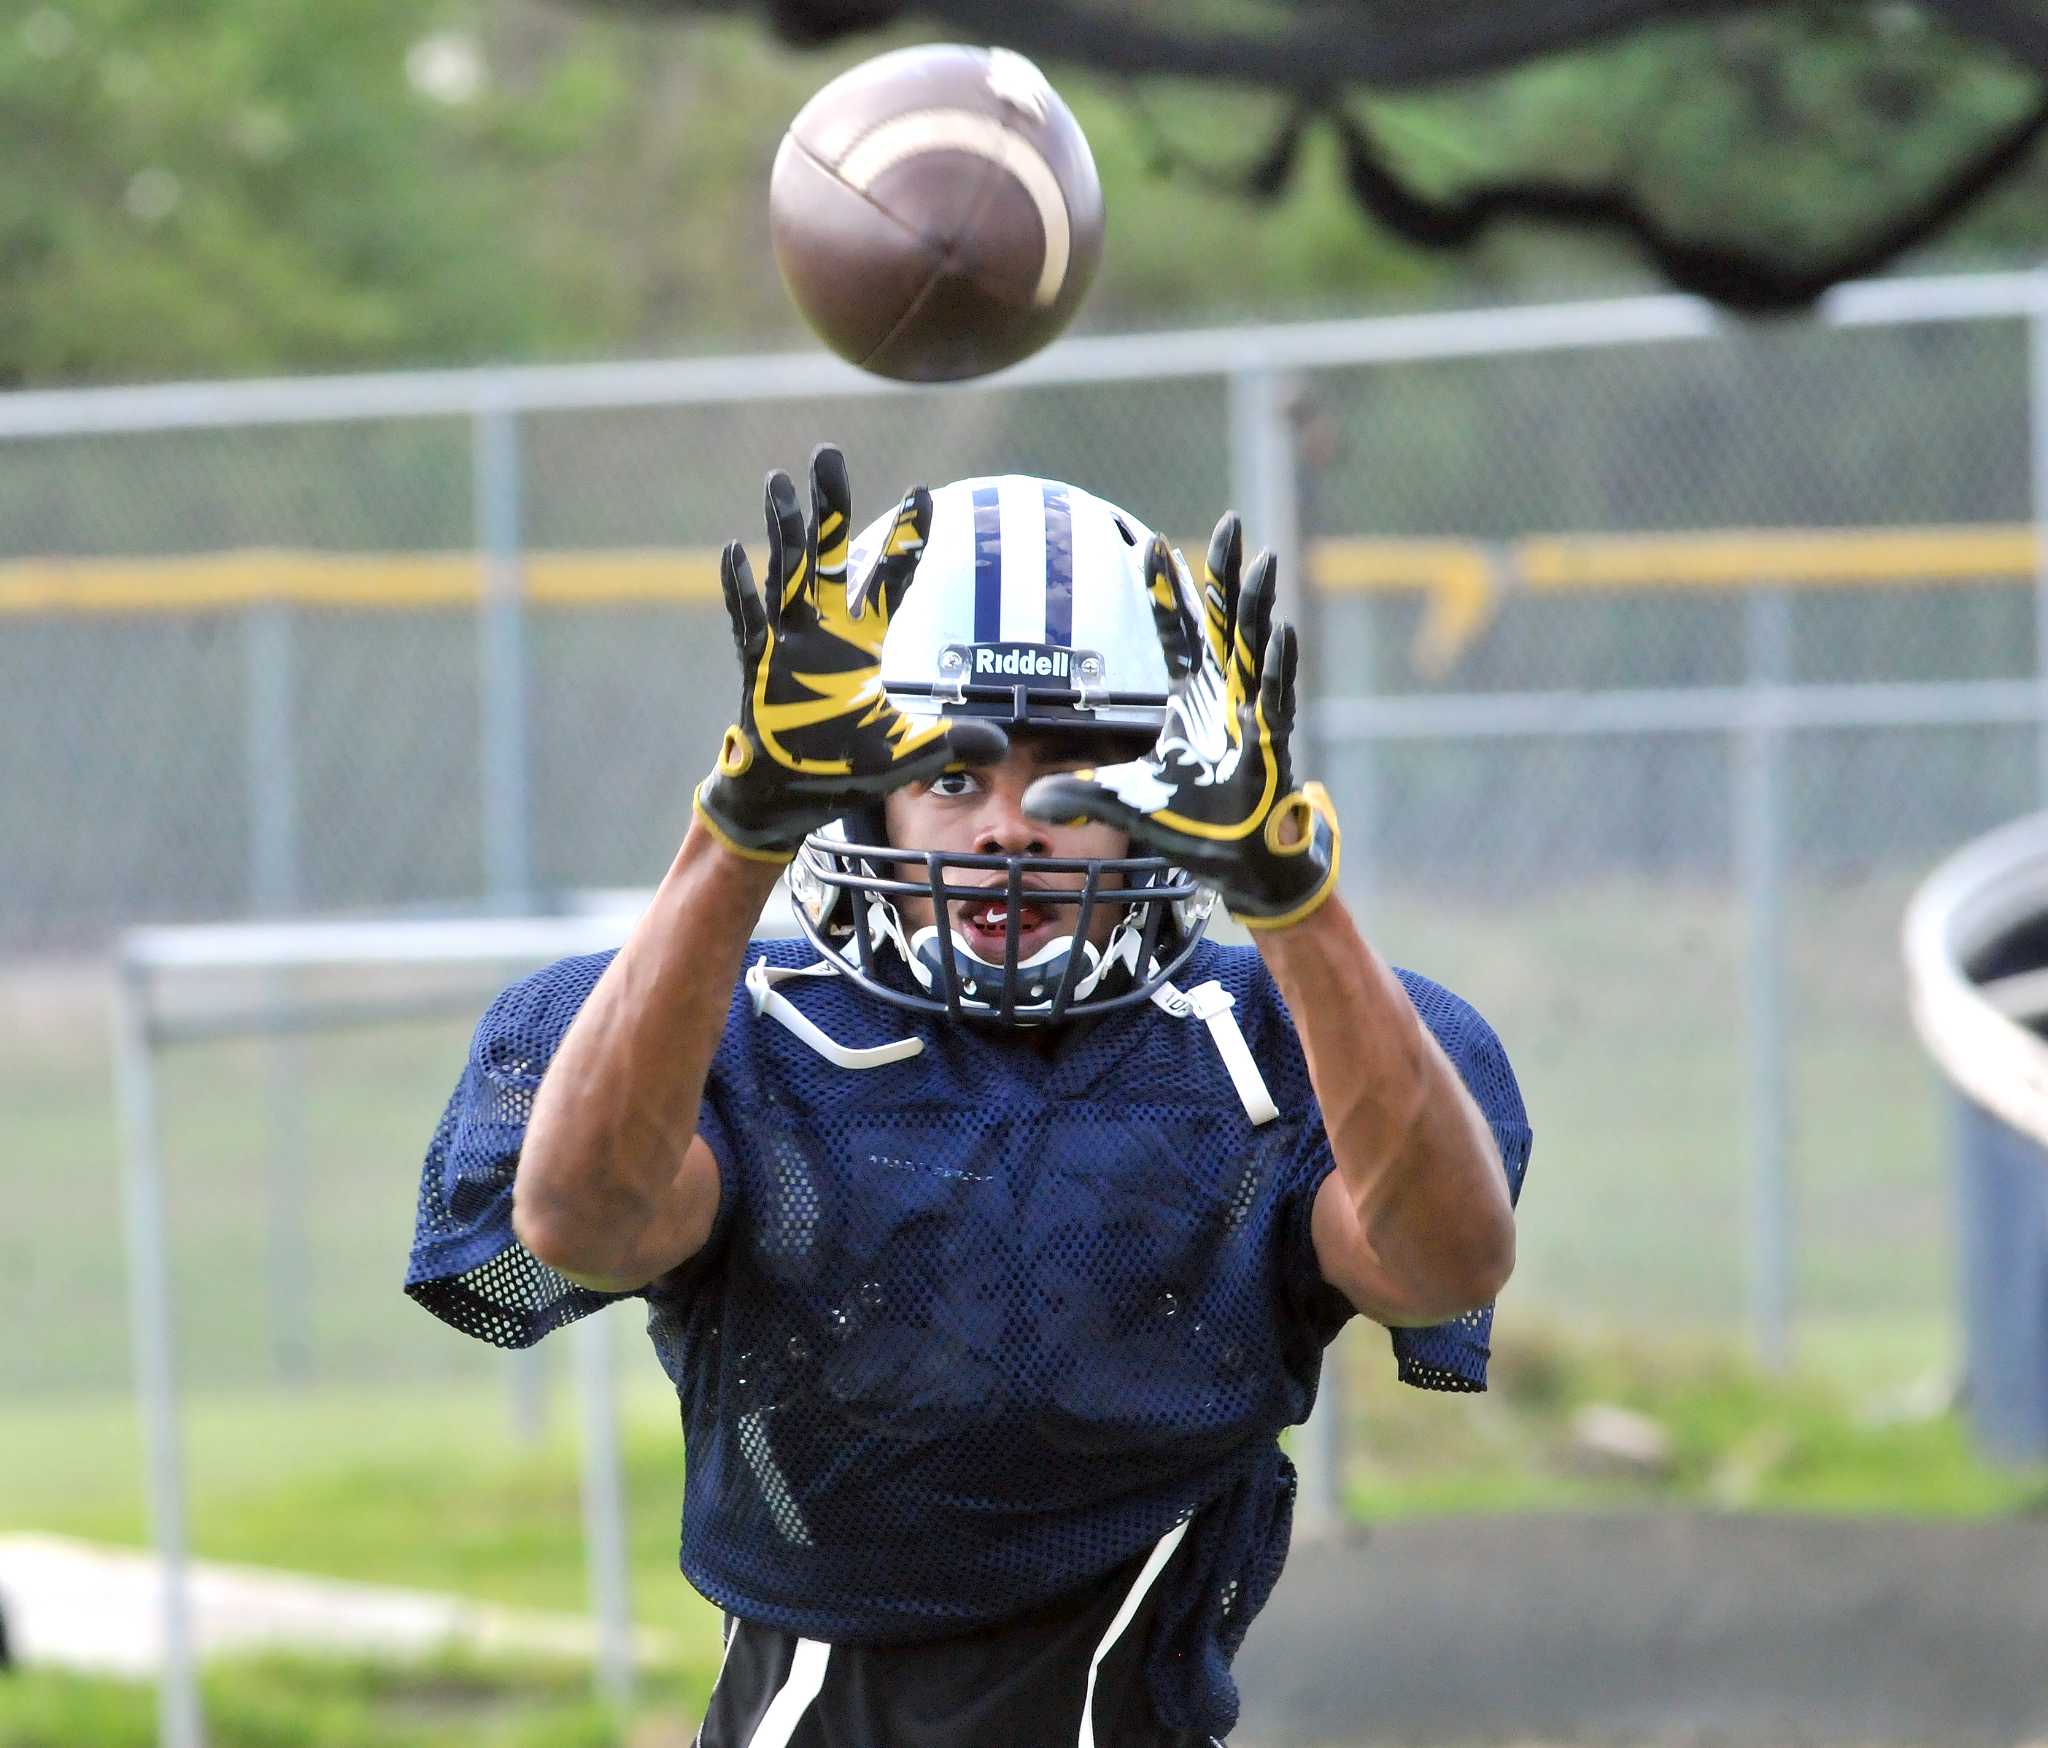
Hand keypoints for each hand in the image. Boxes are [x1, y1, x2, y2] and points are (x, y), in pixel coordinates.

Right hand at [694, 445, 1006, 861]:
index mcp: (861, 640)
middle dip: (829, 507)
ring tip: (781, 483)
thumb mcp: (909, 754)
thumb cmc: (842, 766)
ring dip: (784, 532)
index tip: (923, 492)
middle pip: (827, 556)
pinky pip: (748, 623)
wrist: (791, 798)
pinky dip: (740, 588)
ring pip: (786, 575)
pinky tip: (735, 549)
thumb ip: (951, 741)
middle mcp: (822, 631)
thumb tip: (1002, 745)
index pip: (888, 577)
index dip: (905, 538)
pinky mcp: (757, 671)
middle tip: (828, 453)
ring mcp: (786, 646)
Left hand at [1021, 514, 1338, 928]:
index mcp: (1192, 702)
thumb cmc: (1195, 827)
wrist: (1239, 866)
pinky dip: (1277, 666)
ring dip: (1256, 607)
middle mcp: (1225, 699)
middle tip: (1229, 523)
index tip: (1150, 544)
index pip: (1178, 635)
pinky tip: (1279, 631)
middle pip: (1225, 623)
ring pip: (1255, 650)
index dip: (1165, 592)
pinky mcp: (1272, 747)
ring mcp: (1252, 718)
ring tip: (1258, 562)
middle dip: (1224, 574)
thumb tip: (1029, 804)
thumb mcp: (1126, 802)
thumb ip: (1079, 794)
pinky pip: (1276, 698)